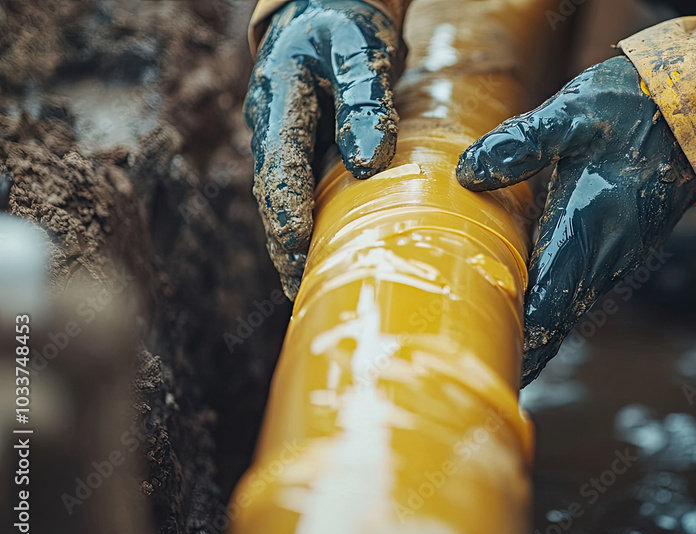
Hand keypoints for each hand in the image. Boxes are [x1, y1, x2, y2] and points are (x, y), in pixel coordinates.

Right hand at [245, 0, 403, 298]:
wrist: (326, 12)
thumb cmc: (344, 25)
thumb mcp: (358, 50)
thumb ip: (364, 100)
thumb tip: (368, 162)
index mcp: (278, 96)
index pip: (279, 159)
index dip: (287, 204)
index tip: (297, 242)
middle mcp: (271, 124)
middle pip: (271, 190)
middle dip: (282, 239)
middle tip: (298, 284)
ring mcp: (281, 139)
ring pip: (280, 198)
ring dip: (288, 242)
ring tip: (301, 287)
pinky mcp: (298, 150)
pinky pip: (297, 193)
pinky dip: (303, 227)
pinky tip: (315, 259)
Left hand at [456, 57, 695, 385]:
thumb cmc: (636, 110)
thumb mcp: (572, 116)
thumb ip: (520, 144)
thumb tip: (467, 173)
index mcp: (587, 231)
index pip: (547, 305)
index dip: (520, 340)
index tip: (489, 366)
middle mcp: (604, 256)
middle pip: (557, 319)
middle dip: (524, 347)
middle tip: (480, 370)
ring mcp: (616, 256)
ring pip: (570, 308)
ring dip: (538, 330)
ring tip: (498, 348)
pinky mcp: (620, 247)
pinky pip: (582, 290)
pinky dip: (554, 307)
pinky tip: (529, 306)